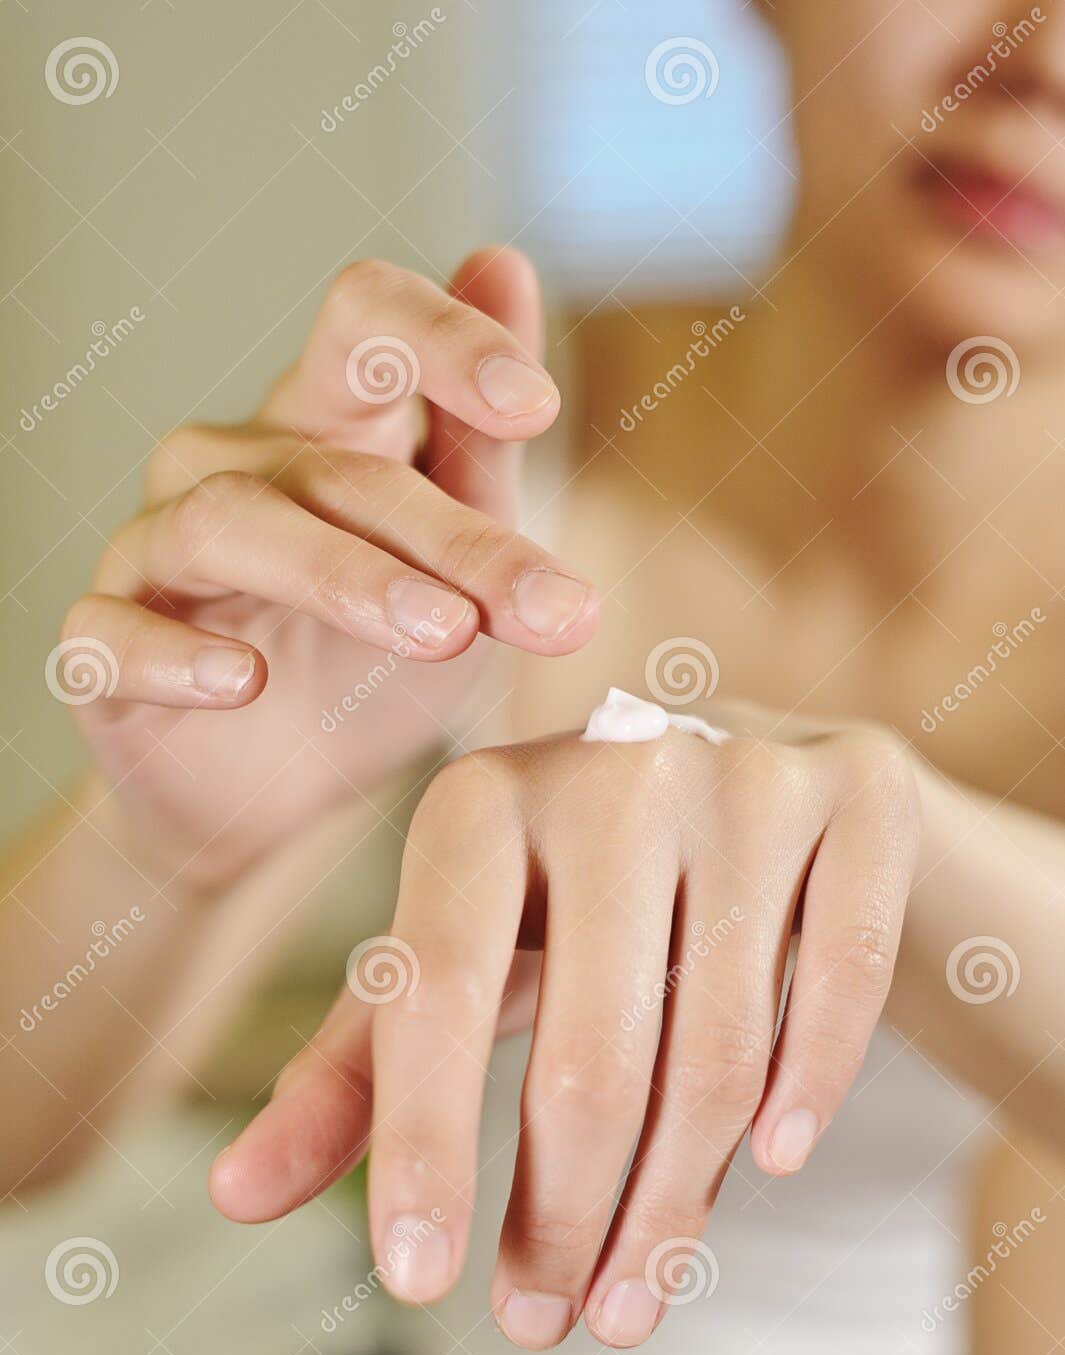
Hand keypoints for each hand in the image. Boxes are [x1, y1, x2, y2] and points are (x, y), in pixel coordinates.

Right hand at [58, 248, 597, 884]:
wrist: (272, 800)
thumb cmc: (364, 668)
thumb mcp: (450, 568)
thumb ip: (478, 442)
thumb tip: (506, 261)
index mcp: (321, 431)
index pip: (362, 323)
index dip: (443, 340)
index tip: (537, 407)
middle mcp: (231, 470)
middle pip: (330, 462)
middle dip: (448, 536)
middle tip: (542, 606)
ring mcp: (155, 553)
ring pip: (230, 525)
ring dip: (343, 577)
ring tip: (439, 636)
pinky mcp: (102, 645)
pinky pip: (116, 632)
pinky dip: (176, 655)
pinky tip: (241, 683)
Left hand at [209, 707, 919, 1348]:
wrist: (751, 782)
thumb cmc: (573, 901)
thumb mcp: (456, 964)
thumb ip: (352, 1072)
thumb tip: (234, 1197)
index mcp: (477, 801)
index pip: (433, 992)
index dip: (422, 1147)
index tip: (419, 1286)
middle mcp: (609, 773)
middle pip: (590, 1055)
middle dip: (562, 1219)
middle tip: (545, 1322)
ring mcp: (742, 775)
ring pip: (720, 1046)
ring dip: (675, 1206)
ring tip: (629, 1303)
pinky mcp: (855, 794)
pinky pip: (839, 977)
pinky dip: (810, 1087)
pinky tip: (776, 1167)